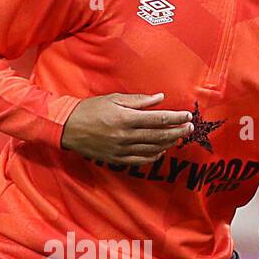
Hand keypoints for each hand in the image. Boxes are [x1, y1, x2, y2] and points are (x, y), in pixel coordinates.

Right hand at [61, 92, 192, 163]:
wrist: (68, 128)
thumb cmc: (90, 110)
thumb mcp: (113, 99)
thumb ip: (138, 100)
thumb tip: (160, 98)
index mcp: (125, 118)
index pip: (158, 119)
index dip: (175, 118)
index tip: (187, 115)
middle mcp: (125, 136)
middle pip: (159, 135)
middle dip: (177, 131)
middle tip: (190, 128)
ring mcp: (121, 149)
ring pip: (152, 149)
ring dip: (168, 144)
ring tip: (179, 138)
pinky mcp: (117, 159)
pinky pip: (141, 160)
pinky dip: (154, 156)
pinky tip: (162, 150)